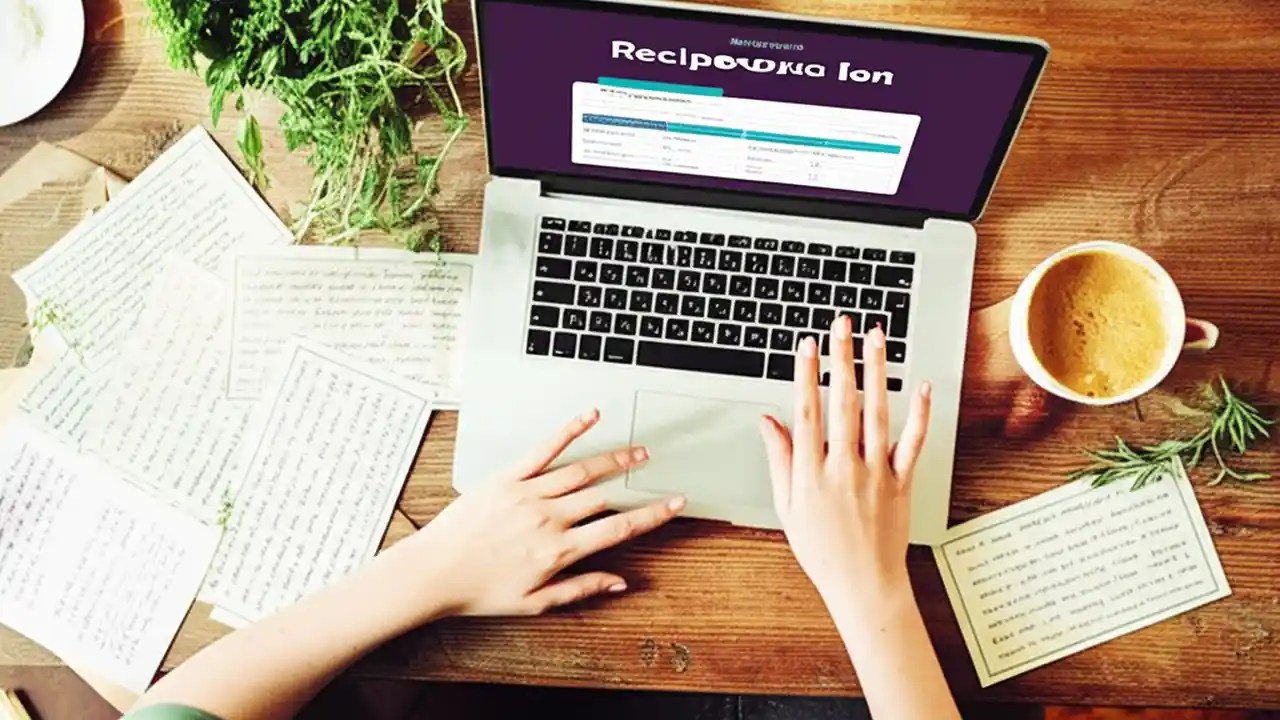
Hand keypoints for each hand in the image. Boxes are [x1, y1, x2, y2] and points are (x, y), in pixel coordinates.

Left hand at [401, 410, 684, 617]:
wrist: (433, 572)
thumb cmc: (479, 590)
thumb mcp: (535, 603)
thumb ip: (580, 589)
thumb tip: (619, 582)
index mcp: (558, 552)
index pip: (618, 529)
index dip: (652, 514)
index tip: (673, 503)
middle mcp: (547, 519)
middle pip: (603, 495)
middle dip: (636, 480)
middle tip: (655, 467)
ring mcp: (527, 494)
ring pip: (581, 471)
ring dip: (613, 457)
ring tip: (635, 449)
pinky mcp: (506, 478)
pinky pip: (543, 450)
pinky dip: (569, 431)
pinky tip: (588, 418)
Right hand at [758, 321, 931, 607]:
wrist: (863, 584)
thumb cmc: (822, 549)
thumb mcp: (787, 505)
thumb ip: (779, 458)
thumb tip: (768, 421)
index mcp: (811, 474)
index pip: (807, 413)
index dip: (806, 375)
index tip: (808, 344)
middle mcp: (844, 469)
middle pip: (843, 403)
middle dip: (842, 358)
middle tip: (843, 325)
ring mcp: (876, 474)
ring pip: (878, 414)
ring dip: (877, 372)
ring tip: (877, 338)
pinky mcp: (902, 483)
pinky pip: (913, 443)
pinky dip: (920, 414)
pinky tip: (921, 386)